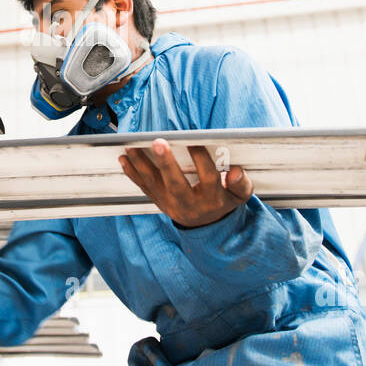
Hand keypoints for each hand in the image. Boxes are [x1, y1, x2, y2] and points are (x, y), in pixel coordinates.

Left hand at [119, 138, 254, 228]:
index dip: (201, 159)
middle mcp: (189, 203)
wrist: (206, 224)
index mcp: (211, 199)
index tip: (195, 141)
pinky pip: (144, 187)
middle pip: (177, 184)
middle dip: (166, 163)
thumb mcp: (238, 196)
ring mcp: (171, 204)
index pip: (208, 178)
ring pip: (154, 184)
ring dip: (141, 165)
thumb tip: (235, 172)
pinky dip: (132, 173)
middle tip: (158, 143)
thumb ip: (241, 184)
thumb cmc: (223, 201)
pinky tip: (124, 159)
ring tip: (131, 148)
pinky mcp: (159, 202)